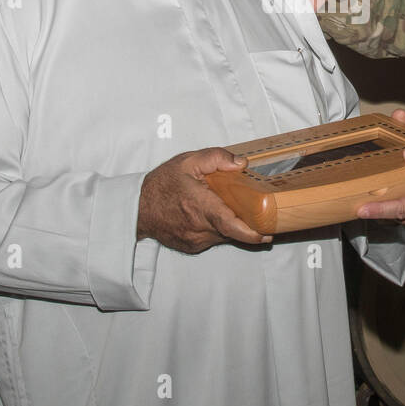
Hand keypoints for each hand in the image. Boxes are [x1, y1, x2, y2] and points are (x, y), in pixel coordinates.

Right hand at [137, 149, 270, 253]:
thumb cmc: (162, 184)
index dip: (251, 233)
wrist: (138, 207)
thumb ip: (216, 158)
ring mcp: (195, 241)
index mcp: (200, 206)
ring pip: (224, 236)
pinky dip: (218, 229)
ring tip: (229, 208)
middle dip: (246, 223)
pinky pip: (213, 239)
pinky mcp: (192, 247)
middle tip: (257, 212)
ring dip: (231, 225)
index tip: (266, 234)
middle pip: (232, 230)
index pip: (230, 225)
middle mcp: (199, 228)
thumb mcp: (188, 161)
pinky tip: (212, 216)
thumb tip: (241, 163)